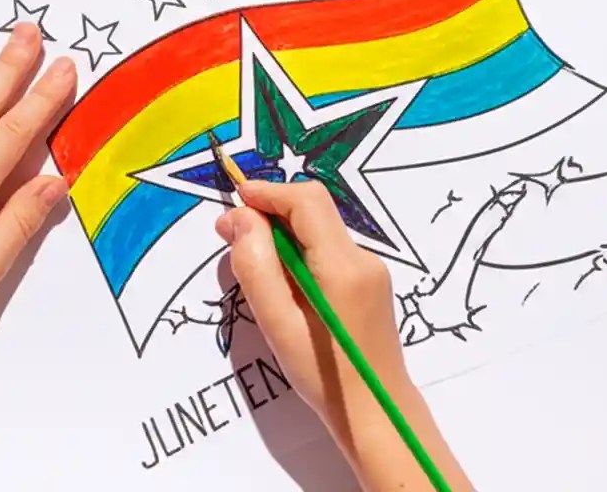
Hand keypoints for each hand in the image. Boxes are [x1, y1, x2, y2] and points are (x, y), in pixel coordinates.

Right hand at [217, 181, 473, 490]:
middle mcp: (363, 258)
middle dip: (272, 212)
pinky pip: (330, 251)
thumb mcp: (278, 323)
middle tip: (231, 236)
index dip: (268, 193)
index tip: (233, 202)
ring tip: (253, 265)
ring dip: (284, 235)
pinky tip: (284, 285)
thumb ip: (257, 266)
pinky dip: (301, 253)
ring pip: (321, 230)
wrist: (375, 413)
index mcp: (343, 266)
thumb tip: (239, 218)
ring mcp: (372, 270)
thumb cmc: (323, 375)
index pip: (307, 201)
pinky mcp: (371, 283)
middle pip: (315, 211)